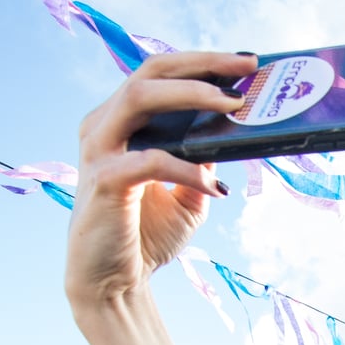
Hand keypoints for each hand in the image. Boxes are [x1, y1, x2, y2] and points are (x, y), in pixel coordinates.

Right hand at [68, 52, 254, 308]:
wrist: (114, 282)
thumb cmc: (145, 237)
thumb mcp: (187, 196)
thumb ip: (202, 162)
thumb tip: (232, 135)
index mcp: (121, 121)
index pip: (160, 75)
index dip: (201, 63)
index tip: (245, 63)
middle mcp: (104, 126)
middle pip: (150, 72)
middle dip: (201, 65)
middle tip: (246, 69)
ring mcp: (99, 150)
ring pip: (141, 98)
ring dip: (191, 97)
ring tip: (233, 106)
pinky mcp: (102, 181)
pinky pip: (149, 160)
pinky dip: (185, 168)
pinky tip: (213, 185)